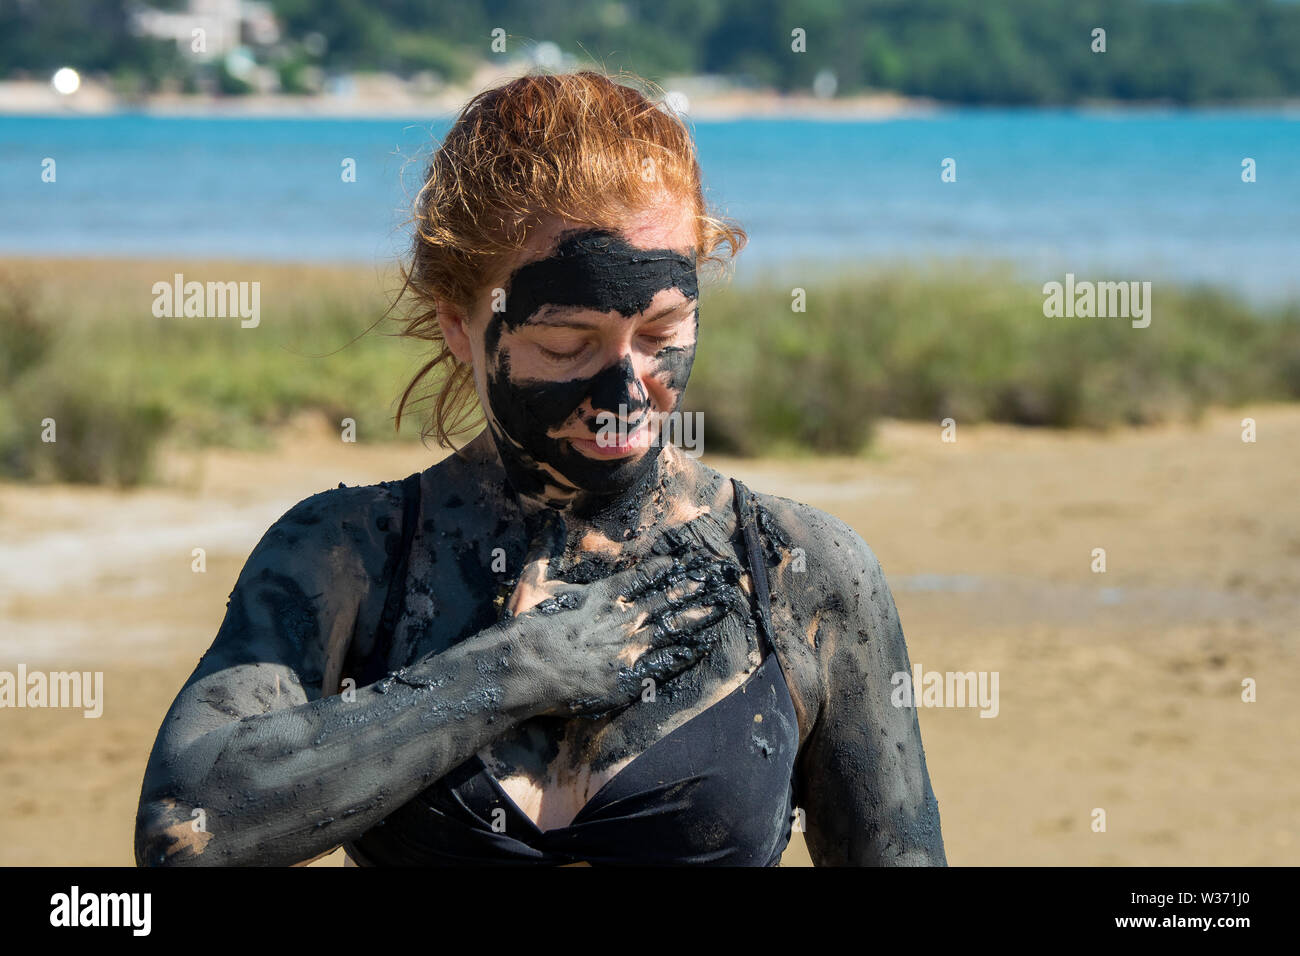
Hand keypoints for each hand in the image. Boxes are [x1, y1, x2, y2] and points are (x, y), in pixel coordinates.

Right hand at [508, 510, 746, 718]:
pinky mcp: (627, 678)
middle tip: (720, 578)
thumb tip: (547, 516)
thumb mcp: (532, 580)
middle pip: (665, 599)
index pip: (641, 577)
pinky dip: (685, 652)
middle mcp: (621, 619)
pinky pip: (664, 663)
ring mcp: (628, 649)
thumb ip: (545, 548)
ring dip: (699, 615)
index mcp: (601, 596)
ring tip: (723, 605)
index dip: (664, 568)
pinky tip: (703, 644)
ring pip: (672, 628)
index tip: (684, 560)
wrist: (522, 669)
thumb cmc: (525, 627)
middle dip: (693, 587)